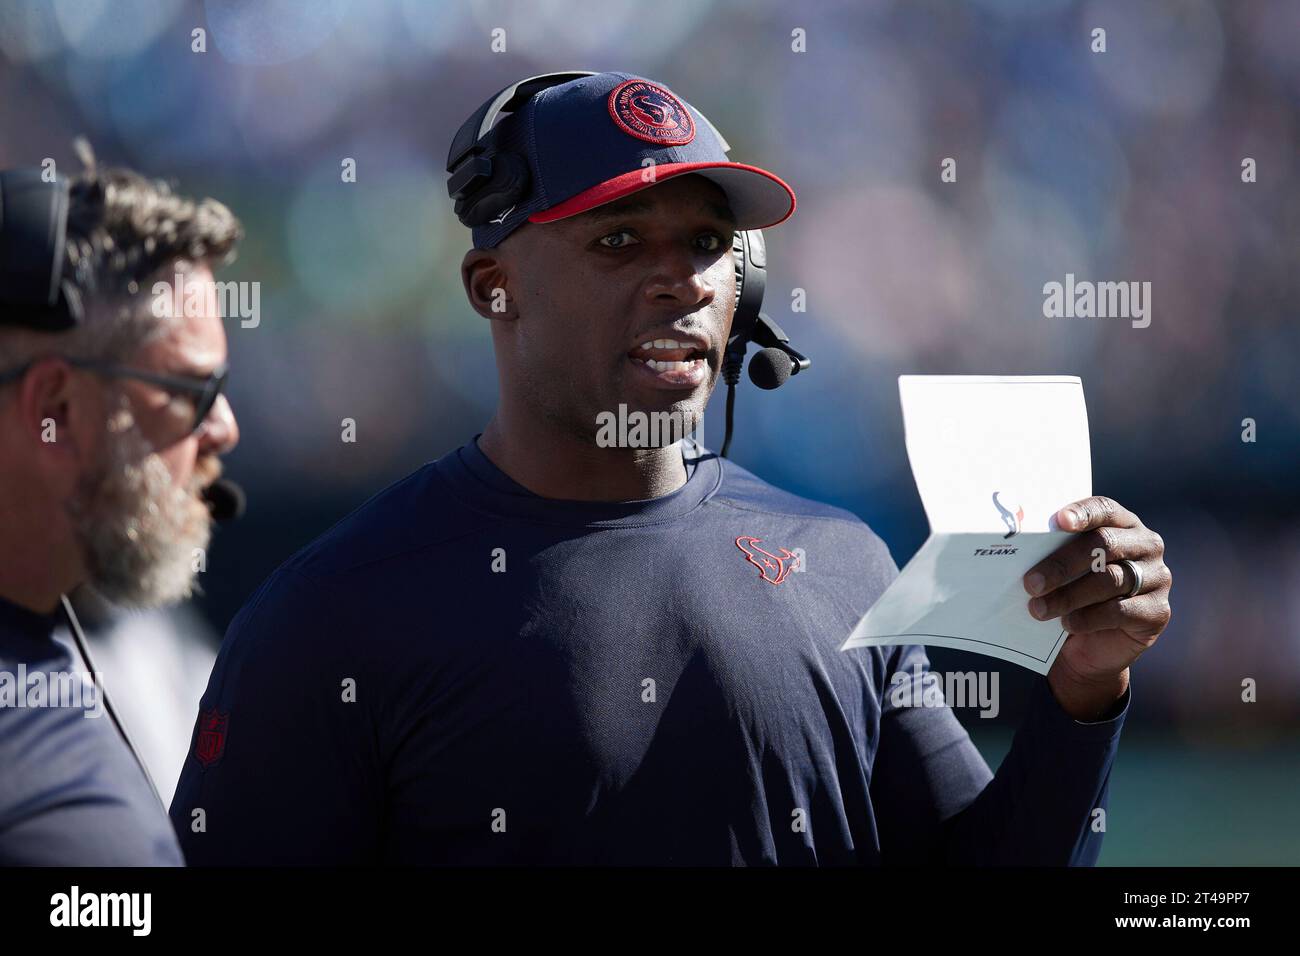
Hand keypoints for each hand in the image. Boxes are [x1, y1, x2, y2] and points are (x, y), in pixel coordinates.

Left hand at [1024, 496, 1172, 719]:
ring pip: (1111, 580)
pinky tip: (1067, 624)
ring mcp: (1157, 577)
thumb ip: (1052, 553)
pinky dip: (1089, 618)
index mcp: (1122, 524)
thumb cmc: (1072, 596)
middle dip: (1062, 563)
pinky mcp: (1158, 611)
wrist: (1091, 646)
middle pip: (1104, 545)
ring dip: (1069, 596)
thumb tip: (1017, 548)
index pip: (1104, 509)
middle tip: (1031, 582)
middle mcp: (1145, 545)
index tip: (1058, 522)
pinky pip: (1121, 611)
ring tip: (1038, 609)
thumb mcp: (1062, 572)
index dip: (1083, 513)